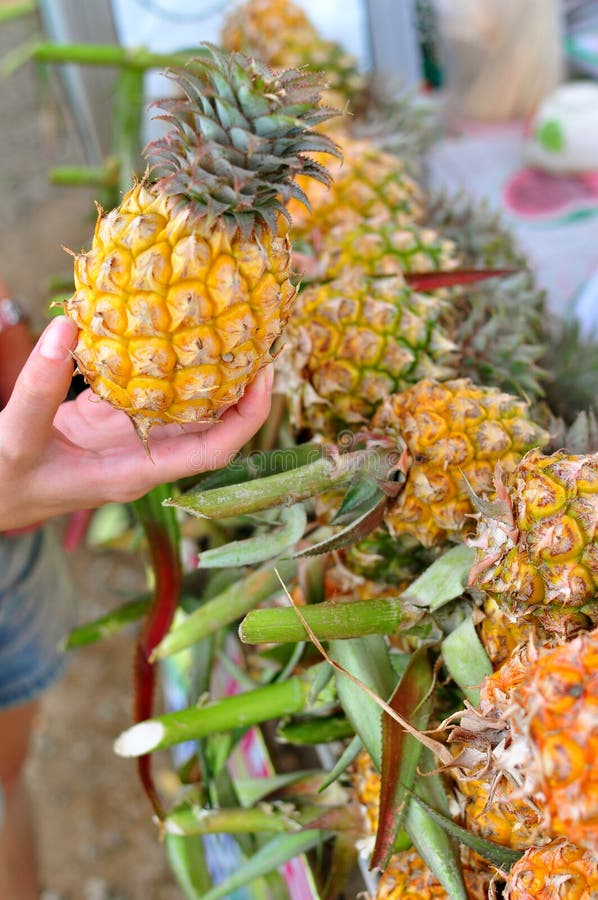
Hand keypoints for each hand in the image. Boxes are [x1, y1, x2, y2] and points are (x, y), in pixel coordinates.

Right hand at [0, 317, 272, 529]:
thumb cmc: (0, 484)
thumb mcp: (15, 439)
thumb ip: (40, 388)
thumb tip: (68, 329)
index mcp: (136, 472)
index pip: (212, 450)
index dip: (246, 417)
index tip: (265, 374)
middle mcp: (140, 453)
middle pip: (206, 421)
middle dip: (235, 382)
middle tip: (253, 331)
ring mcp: (123, 434)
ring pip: (176, 400)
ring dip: (200, 366)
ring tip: (222, 321)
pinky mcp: (102, 417)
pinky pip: (139, 385)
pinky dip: (152, 357)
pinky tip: (162, 324)